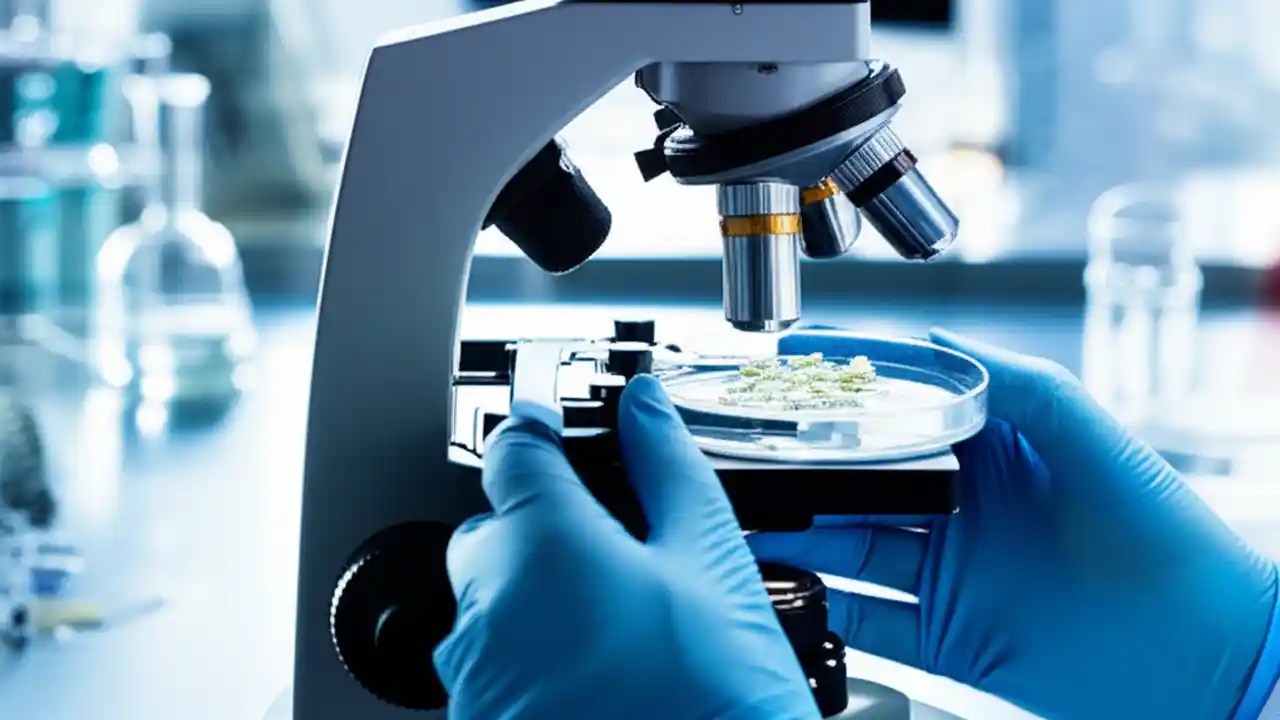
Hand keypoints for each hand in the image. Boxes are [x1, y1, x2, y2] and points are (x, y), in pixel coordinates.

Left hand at [434, 376, 819, 719]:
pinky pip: (486, 661)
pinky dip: (525, 652)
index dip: (538, 430)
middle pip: (492, 528)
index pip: (512, 449)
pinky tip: (591, 672)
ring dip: (531, 595)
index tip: (552, 430)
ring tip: (610, 628)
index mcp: (545, 547)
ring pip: (485, 599)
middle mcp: (489, 608)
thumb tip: (645, 405)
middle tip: (608, 553)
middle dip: (539, 527)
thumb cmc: (718, 699)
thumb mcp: (709, 561)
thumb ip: (667, 465)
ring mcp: (476, 675)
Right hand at [750, 330, 1278, 718]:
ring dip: (794, 534)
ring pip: (847, 546)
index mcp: (989, 451)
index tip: (786, 368)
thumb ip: (1014, 381)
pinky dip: (820, 605)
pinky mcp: (945, 636)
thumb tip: (931, 342)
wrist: (1204, 651)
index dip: (842, 388)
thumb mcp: (1088, 432)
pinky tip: (785, 585)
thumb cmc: (1163, 532)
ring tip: (747, 517)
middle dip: (799, 467)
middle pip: (858, 481)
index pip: (897, 409)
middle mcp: (959, 507)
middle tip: (744, 453)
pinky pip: (866, 618)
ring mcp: (948, 572)